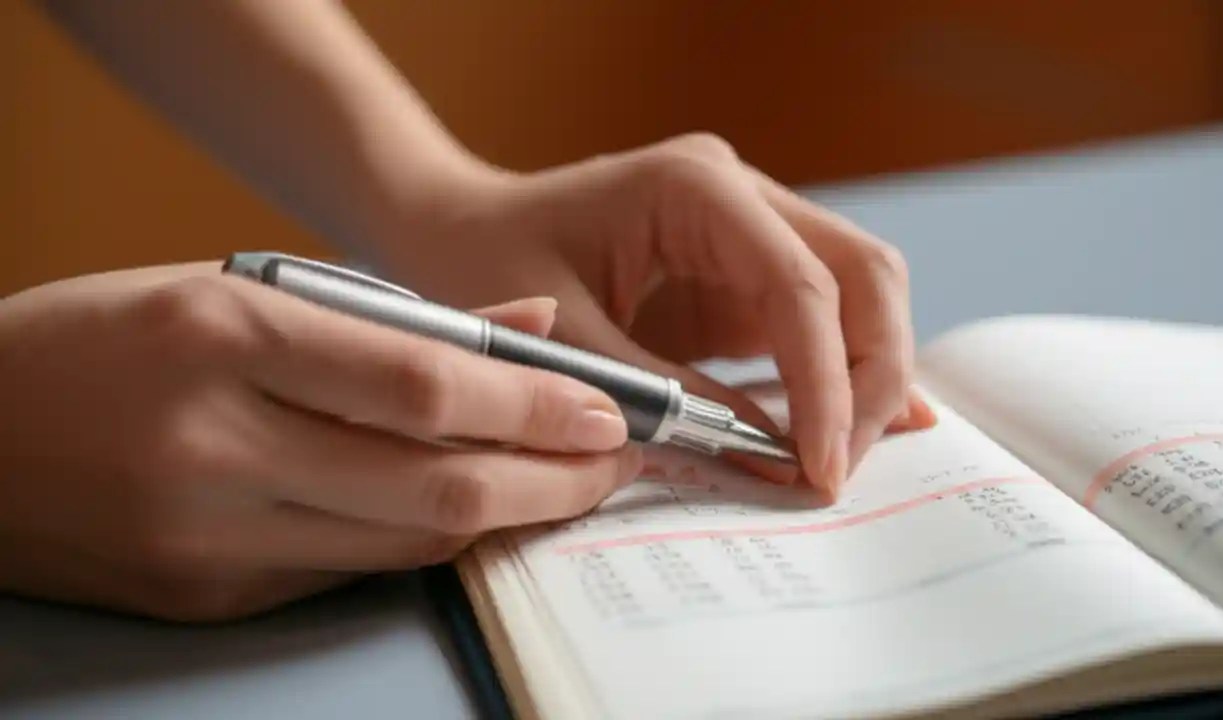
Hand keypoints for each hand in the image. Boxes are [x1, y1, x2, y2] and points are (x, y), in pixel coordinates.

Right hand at [0, 263, 640, 620]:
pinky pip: (352, 569)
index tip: (607, 411)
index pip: (419, 386)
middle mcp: (215, 445)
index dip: (532, 406)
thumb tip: (527, 325)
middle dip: (548, 479)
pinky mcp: (208, 596)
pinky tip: (470, 510)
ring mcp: (209, 536)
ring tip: (565, 487)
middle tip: (614, 462)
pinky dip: (426, 537)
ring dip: (505, 515)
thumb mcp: (230, 286)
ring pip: (405, 539)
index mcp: (220, 335)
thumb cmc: (100, 340)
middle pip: (432, 482)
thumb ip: (387, 315)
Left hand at [386, 133, 934, 499]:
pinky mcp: (740, 277)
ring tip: (840, 463)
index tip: (820, 468)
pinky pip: (816, 325)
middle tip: (839, 470)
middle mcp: (739, 197)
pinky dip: (836, 378)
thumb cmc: (484, 262)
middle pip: (862, 275)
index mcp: (695, 188)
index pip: (799, 283)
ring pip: (857, 296)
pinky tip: (851, 432)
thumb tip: (767, 457)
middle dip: (871, 377)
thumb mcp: (563, 339)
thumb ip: (664, 394)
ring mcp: (748, 233)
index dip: (824, 382)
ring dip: (863, 380)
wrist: (452, 228)